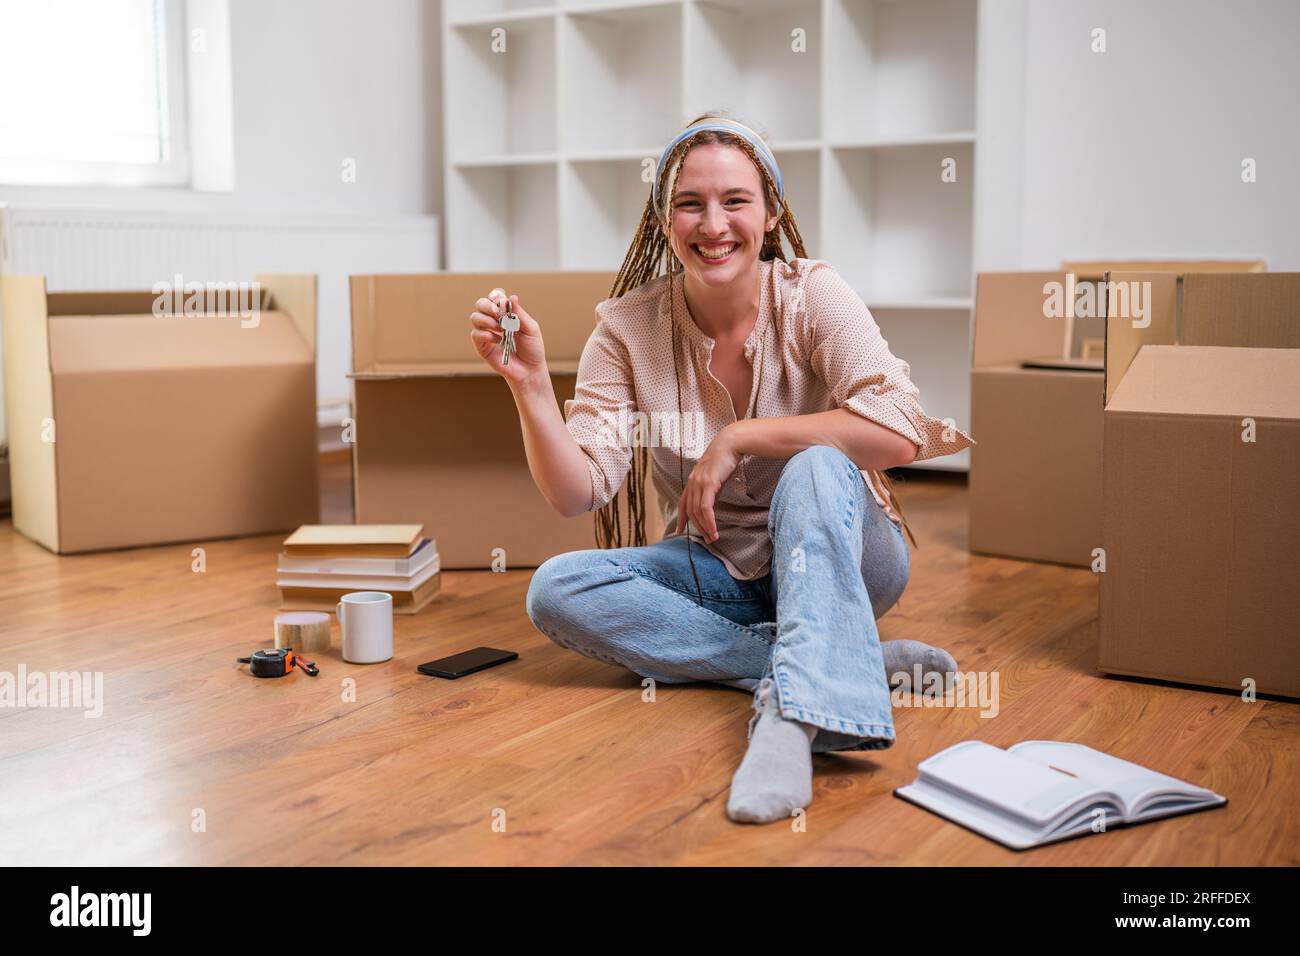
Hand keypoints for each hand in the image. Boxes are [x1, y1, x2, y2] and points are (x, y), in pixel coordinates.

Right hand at [469, 291, 548, 386]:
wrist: (530, 370)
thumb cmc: (532, 348)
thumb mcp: (531, 328)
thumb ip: (519, 314)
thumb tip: (512, 297)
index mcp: (506, 314)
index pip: (494, 297)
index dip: (495, 296)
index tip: (502, 301)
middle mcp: (494, 321)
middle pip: (481, 304)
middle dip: (487, 305)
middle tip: (498, 313)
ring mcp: (487, 333)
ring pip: (475, 317)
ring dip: (487, 320)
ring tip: (501, 329)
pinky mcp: (482, 346)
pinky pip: (475, 334)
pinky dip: (486, 334)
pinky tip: (497, 340)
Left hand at [674, 425, 741, 542]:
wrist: (730, 443)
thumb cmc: (725, 459)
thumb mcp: (715, 477)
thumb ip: (711, 490)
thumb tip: (711, 505)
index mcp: (692, 481)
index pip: (682, 503)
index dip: (680, 518)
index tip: (678, 531)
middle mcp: (692, 482)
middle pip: (690, 511)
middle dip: (698, 527)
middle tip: (707, 539)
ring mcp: (699, 483)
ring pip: (697, 511)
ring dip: (705, 527)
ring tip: (713, 537)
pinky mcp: (708, 483)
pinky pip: (705, 508)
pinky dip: (709, 521)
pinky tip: (713, 529)